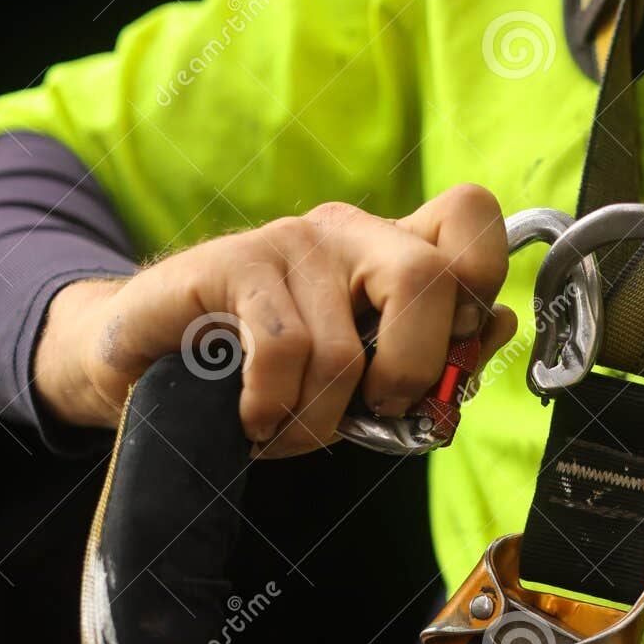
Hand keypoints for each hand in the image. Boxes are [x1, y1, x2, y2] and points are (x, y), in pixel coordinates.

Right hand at [34, 186, 518, 456]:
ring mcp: (291, 243)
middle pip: (427, 278)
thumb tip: (497, 325)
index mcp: (394, 251)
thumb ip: (433, 358)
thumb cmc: (269, 378)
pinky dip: (271, 408)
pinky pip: (283, 352)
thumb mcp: (363, 380)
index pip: (470, 217)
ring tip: (286, 426)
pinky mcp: (232, 264)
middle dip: (412, 371)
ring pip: (345, 347)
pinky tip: (252, 417)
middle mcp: (350, 232)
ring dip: (317, 419)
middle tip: (376, 411)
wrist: (146, 366)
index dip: (484, 279)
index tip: (455, 349)